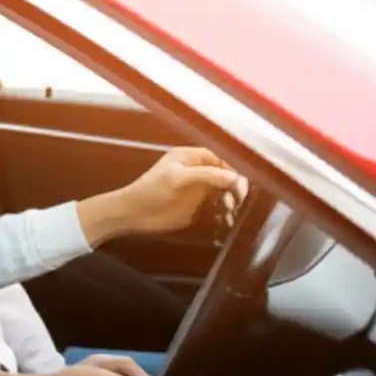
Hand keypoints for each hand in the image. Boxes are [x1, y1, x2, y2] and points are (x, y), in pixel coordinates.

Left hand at [78, 147, 242, 244]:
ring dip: (232, 199)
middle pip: (226, 174)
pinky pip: (217, 205)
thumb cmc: (152, 191)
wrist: (133, 214)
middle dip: (235, 186)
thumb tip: (235, 177)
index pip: (221, 158)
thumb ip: (207, 176)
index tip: (242, 184)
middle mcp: (198, 170)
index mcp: (191, 157)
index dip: (234, 169)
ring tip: (231, 211)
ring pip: (224, 190)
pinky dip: (225, 210)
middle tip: (239, 201)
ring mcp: (198, 188)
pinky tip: (228, 218)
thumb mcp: (178, 178)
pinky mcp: (197, 206)